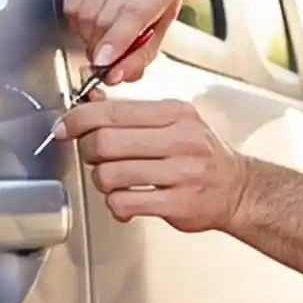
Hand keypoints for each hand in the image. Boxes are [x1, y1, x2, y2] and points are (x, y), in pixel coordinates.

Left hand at [53, 99, 248, 232]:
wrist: (238, 188)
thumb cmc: (200, 154)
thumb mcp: (174, 121)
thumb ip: (132, 113)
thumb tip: (89, 98)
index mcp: (175, 113)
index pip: (114, 110)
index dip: (79, 119)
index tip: (64, 127)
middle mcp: (181, 139)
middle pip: (106, 142)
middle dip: (89, 152)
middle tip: (94, 157)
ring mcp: (181, 172)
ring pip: (110, 175)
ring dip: (102, 181)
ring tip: (114, 181)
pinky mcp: (178, 203)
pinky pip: (124, 202)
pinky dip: (115, 204)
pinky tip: (126, 201)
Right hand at [63, 0, 182, 84]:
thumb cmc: (152, 6)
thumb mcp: (156, 35)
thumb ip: (137, 59)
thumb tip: (113, 76)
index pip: (135, 13)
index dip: (116, 40)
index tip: (102, 61)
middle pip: (105, 16)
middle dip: (99, 46)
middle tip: (103, 55)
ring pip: (84, 12)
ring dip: (86, 35)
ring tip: (100, 34)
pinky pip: (71, 3)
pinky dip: (75, 21)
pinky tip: (89, 20)